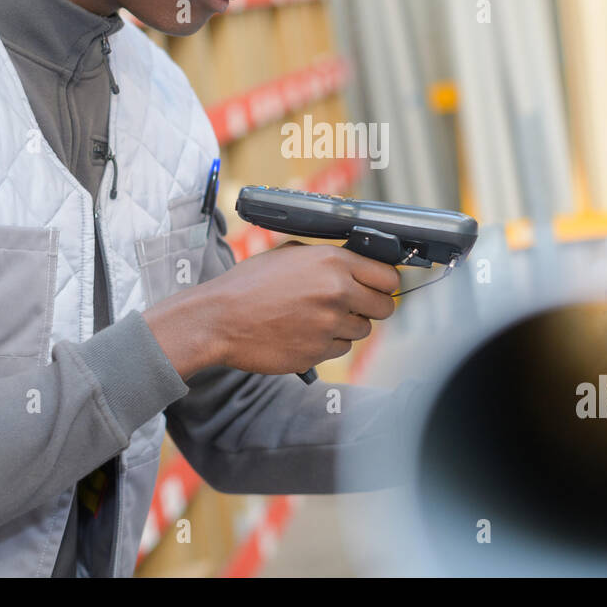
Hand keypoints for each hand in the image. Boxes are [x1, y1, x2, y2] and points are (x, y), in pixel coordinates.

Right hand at [143, 241, 398, 378]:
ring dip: (348, 326)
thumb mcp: (289, 253)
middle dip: (372, 306)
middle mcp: (338, 292)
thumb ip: (327, 257)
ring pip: (363, 330)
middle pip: (385, 307)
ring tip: (319, 318)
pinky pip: (341, 349)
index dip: (385, 283)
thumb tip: (357, 261)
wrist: (218, 319)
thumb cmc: (249, 284)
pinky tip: (305, 333)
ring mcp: (329, 325)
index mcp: (333, 262)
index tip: (380, 287)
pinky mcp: (318, 353)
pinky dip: (329, 343)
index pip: (389, 276)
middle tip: (354, 305)